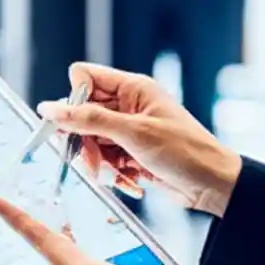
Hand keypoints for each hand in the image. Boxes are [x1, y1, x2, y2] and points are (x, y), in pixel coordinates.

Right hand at [37, 62, 241, 216]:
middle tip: (94, 162)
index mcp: (132, 88)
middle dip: (85, 141)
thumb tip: (51, 109)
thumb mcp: (133, 133)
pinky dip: (112, 173)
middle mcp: (128, 105)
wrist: (213, 186)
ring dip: (99, 163)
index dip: (73, 100)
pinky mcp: (131, 152)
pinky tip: (130, 181)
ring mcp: (128, 130)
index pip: (84, 77)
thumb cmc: (185, 152)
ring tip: (117, 176)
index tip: (73, 126)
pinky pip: (105, 159)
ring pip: (91, 141)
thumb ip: (89, 120)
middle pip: (83, 114)